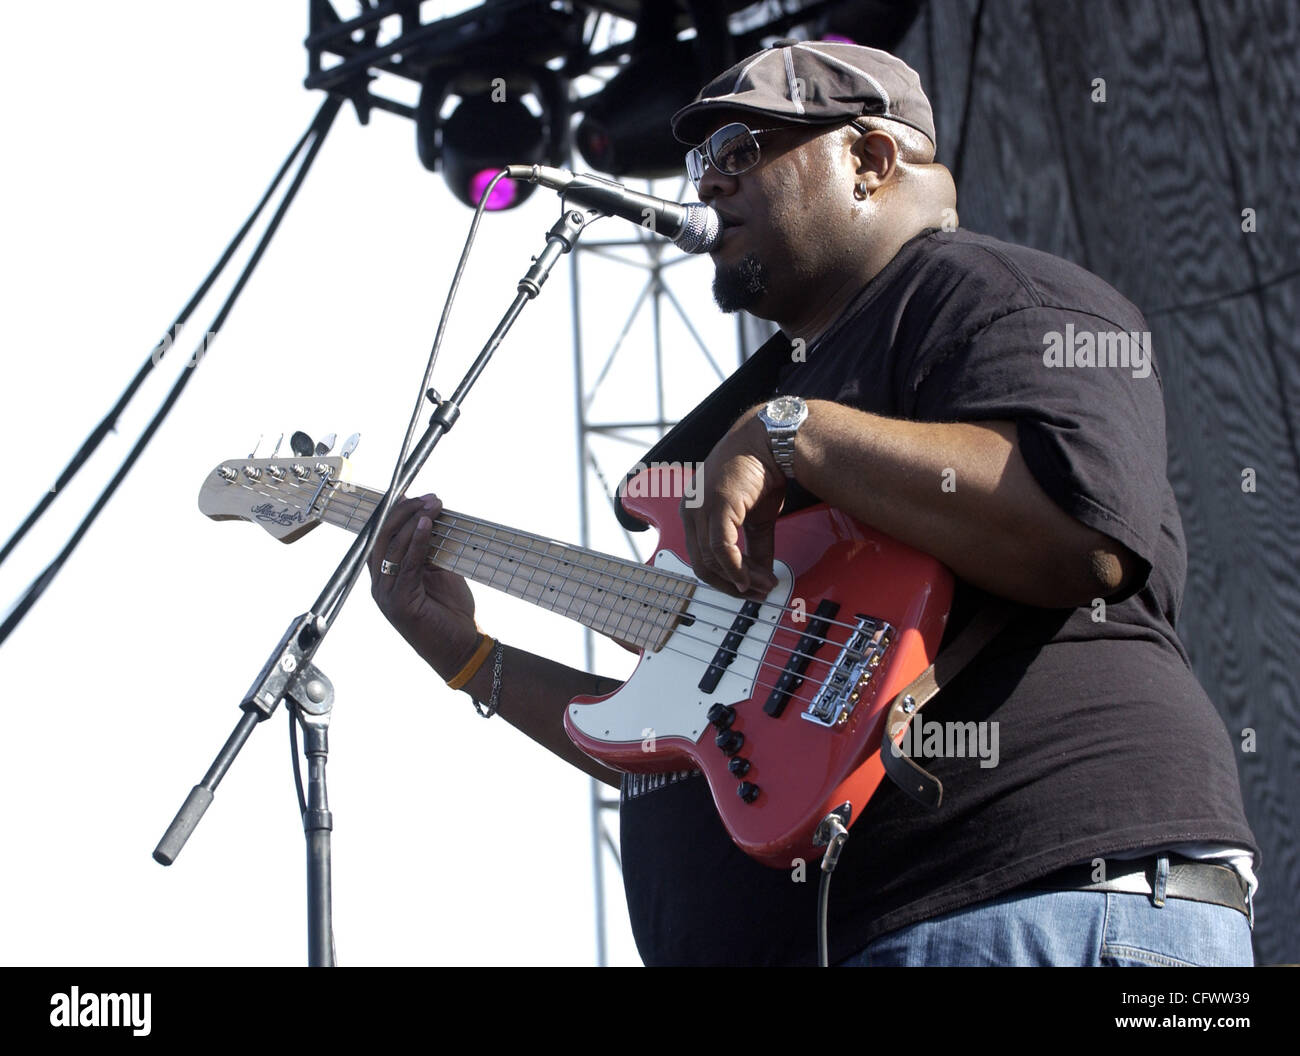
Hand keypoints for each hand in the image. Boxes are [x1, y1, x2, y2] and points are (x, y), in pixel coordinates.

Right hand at [368, 493, 480, 679]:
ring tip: (433, 505)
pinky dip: (417, 542)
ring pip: (391, 549)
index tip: (412, 494)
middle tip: (428, 497)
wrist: (461, 649)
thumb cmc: (450, 613)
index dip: (394, 515)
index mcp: (386, 578)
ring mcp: (386, 596)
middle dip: (403, 513)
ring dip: (413, 522)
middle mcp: (380, 586)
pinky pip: (406, 565)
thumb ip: (429, 551)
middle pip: (381, 539)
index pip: (382, 538)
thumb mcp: (438, 574)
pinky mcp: (399, 604)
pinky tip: (428, 524)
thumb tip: (432, 520)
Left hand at [680, 409, 784, 597]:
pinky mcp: (716, 506)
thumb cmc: (761, 470)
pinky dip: (737, 568)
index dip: (724, 578)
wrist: (771, 441)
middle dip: (730, 585)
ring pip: (712, 560)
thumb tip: (761, 575)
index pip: (701, 556)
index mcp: (694, 510)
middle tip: (756, 594)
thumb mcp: (756, 517)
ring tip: (764, 585)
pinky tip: (752, 578)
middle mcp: (690, 510)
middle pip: (702, 564)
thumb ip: (755, 547)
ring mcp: (700, 508)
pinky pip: (722, 549)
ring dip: (741, 579)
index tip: (747, 589)